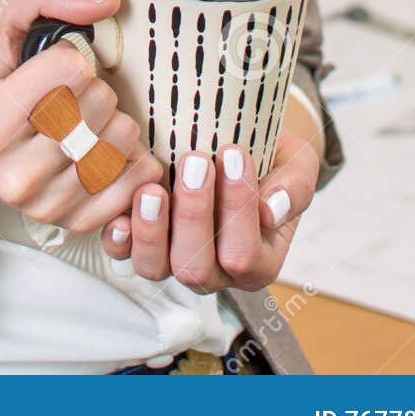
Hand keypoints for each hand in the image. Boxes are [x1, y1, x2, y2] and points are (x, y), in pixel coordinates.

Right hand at [0, 0, 162, 233]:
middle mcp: (13, 174)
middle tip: (69, 91)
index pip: (71, 70)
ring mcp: (43, 204)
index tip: (52, 63)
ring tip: (85, 116)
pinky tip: (103, 143)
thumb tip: (106, 3)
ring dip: (114, 119)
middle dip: (95, 86)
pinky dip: (130, 157)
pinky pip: (133, 183)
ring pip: (120, 143)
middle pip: (100, 105)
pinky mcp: (71, 221)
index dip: (70, 54)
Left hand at [99, 118, 318, 292]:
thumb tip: (272, 209)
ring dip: (151, 230)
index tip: (234, 153)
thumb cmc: (270, 156)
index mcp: (259, 261)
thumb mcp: (297, 164)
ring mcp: (174, 260)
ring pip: (156, 268)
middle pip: (197, 268)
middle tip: (196, 162)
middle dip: (194, 215)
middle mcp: (216, 272)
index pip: (246, 256)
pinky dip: (118, 235)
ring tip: (153, 189)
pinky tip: (121, 210)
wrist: (236, 143)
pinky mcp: (141, 243)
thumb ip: (294, 187)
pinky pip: (123, 253)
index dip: (238, 209)